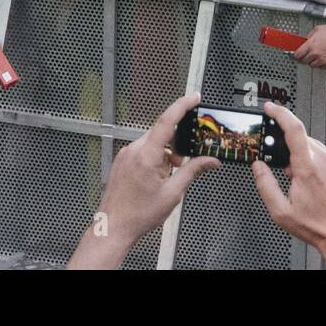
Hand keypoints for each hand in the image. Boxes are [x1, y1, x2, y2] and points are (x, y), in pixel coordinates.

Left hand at [67, 92, 217, 268]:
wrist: (114, 228)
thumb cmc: (139, 215)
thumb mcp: (173, 193)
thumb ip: (193, 171)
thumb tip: (210, 161)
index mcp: (146, 156)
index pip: (166, 121)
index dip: (182, 106)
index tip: (194, 98)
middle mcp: (133, 150)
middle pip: (162, 135)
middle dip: (177, 146)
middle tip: (183, 164)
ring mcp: (125, 155)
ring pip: (153, 144)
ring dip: (165, 156)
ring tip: (166, 179)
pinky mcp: (122, 161)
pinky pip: (143, 151)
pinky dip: (155, 160)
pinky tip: (156, 179)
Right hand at [251, 101, 325, 268]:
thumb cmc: (319, 227)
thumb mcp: (281, 211)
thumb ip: (265, 185)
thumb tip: (258, 167)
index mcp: (308, 167)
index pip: (293, 128)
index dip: (280, 114)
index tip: (270, 108)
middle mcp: (325, 160)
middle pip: (301, 139)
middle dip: (288, 149)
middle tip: (285, 171)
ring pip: (313, 147)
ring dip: (302, 157)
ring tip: (302, 183)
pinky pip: (325, 155)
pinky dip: (315, 162)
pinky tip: (315, 184)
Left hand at [294, 20, 325, 66]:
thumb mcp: (316, 30)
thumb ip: (308, 37)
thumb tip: (303, 43)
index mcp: (311, 44)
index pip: (297, 55)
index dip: (296, 55)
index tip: (296, 55)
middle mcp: (316, 53)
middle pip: (304, 61)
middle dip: (304, 58)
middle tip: (306, 55)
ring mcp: (323, 59)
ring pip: (312, 65)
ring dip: (312, 61)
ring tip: (317, 55)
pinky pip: (321, 67)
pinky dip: (321, 63)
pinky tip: (323, 56)